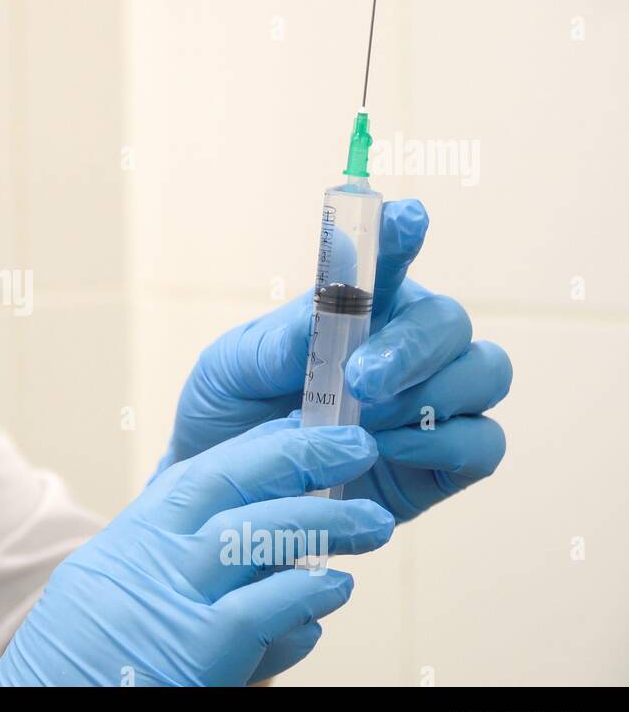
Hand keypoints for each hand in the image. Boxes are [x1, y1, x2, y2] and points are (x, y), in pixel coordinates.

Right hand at [0, 422, 394, 685]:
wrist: (50, 701)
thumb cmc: (83, 653)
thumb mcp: (109, 580)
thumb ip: (165, 550)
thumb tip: (229, 525)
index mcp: (134, 534)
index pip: (205, 469)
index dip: (262, 442)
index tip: (308, 425)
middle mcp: (152, 554)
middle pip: (233, 483)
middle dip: (300, 457)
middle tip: (357, 446)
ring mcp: (174, 597)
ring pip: (258, 535)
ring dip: (325, 524)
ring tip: (373, 525)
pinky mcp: (196, 649)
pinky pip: (264, 608)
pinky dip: (307, 593)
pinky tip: (337, 590)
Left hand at [157, 200, 511, 521]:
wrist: (228, 495)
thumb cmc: (230, 415)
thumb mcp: (228, 371)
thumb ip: (275, 343)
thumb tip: (321, 313)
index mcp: (357, 307)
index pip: (389, 261)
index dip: (402, 235)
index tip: (406, 217)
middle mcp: (406, 346)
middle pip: (450, 322)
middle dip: (413, 346)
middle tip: (360, 379)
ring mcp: (432, 403)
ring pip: (484, 373)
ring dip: (432, 394)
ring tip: (365, 422)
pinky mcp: (444, 463)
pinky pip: (483, 444)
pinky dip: (442, 446)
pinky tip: (385, 455)